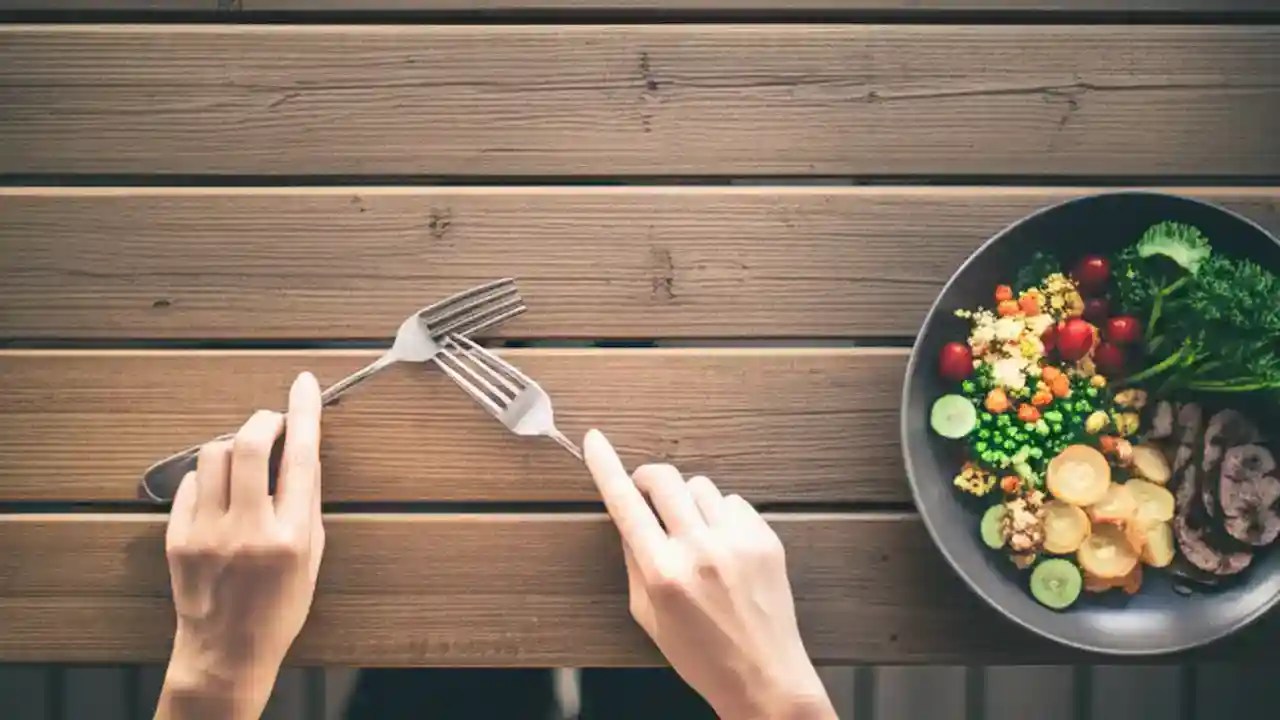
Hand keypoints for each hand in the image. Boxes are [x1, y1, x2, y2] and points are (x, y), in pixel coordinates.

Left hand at [156, 372, 324, 719]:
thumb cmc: (279, 607)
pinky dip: (209, 477)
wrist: (227, 651)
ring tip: (245, 463)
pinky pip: (191, 484)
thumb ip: (306, 503)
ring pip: (213, 455)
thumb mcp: (311, 557)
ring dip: (233, 446)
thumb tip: (303, 452)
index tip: (305, 385)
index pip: (301, 458)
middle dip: (263, 420)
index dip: (304, 413)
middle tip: (272, 422)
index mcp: (290, 537)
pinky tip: (220, 495)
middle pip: (249, 444)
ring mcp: (207, 533)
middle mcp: (247, 530)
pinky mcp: (177, 538)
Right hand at [583, 430, 834, 719]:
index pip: (625, 505)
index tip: (595, 441)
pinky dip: (722, 515)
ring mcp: (736, 542)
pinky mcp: (765, 539)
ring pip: (700, 486)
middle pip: (664, 478)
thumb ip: (634, 562)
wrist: (763, 675)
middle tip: (646, 491)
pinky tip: (724, 545)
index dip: (605, 467)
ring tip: (695, 534)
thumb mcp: (648, 615)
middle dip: (649, 477)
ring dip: (688, 501)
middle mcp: (700, 551)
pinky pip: (733, 502)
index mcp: (663, 573)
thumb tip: (628, 520)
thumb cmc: (701, 655)